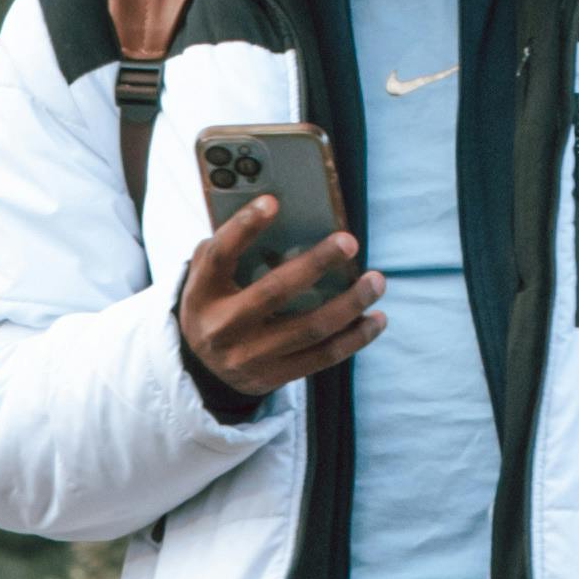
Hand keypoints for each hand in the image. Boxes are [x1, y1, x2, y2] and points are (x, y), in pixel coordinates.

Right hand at [178, 193, 385, 418]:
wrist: (202, 369)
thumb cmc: (215, 304)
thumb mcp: (208, 276)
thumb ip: (229, 246)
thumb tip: (275, 211)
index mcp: (203, 292)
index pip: (220, 255)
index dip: (243, 227)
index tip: (273, 202)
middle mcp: (223, 326)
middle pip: (274, 291)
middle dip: (316, 263)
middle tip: (349, 242)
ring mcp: (249, 356)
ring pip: (310, 328)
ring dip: (350, 304)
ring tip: (376, 281)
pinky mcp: (274, 376)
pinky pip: (323, 357)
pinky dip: (355, 338)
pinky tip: (375, 319)